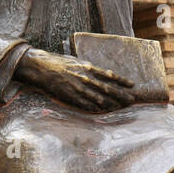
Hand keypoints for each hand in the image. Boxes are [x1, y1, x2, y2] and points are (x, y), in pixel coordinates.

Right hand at [17, 48, 134, 111]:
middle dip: (121, 95)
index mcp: (88, 67)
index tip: (132, 85)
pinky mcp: (71, 97)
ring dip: (112, 104)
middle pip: (108, 89)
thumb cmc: (58, 63)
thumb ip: (88, 68)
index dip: (122, 81)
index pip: (109, 75)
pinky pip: (87, 105)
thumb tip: (100, 73)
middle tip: (132, 100)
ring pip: (99, 99)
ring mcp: (79, 89)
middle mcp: (86, 78)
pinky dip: (97, 108)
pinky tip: (105, 111)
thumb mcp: (76, 61)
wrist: (41, 68)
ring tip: (122, 107)